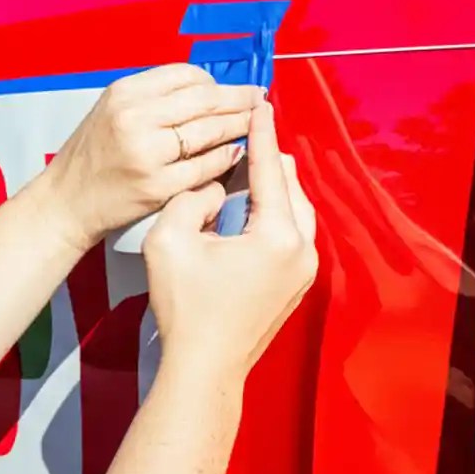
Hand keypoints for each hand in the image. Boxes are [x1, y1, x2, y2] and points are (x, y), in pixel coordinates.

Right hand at [40, 64, 262, 249]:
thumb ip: (153, 98)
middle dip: (239, 99)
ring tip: (252, 124)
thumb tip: (206, 90)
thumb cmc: (91, 158)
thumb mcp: (112, 110)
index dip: (215, 82)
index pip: (185, 75)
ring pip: (209, 132)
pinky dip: (225, 158)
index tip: (230, 89)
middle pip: (204, 100)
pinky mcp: (157, 185)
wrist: (66, 202)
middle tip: (258, 99)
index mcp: (124, 93)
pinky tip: (234, 153)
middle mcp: (135, 118)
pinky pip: (205, 167)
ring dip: (238, 126)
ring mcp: (147, 153)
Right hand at [142, 102, 317, 380]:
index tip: (260, 105)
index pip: (271, 170)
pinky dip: (275, 212)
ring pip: (295, 210)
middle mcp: (302, 250)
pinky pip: (292, 233)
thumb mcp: (169, 241)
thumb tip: (214, 190)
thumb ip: (190, 199)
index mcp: (277, 236)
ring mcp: (304, 271)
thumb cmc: (185, 309)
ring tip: (249, 167)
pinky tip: (251, 207)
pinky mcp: (296, 285)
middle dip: (270, 159)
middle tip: (248, 134)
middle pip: (291, 187)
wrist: (202, 369)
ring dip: (273, 187)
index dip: (262, 134)